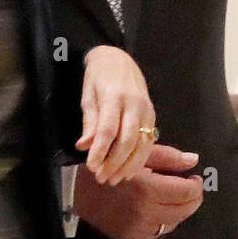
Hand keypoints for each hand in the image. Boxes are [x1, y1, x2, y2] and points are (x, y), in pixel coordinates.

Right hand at [73, 142, 203, 238]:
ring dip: (178, 210)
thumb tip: (194, 160)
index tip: (194, 178)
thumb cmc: (110, 165)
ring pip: (173, 223)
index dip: (195, 185)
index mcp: (148, 189)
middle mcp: (146, 212)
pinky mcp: (132, 237)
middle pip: (185, 210)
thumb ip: (169, 158)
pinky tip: (155, 208)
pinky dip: (162, 220)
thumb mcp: (139, 155)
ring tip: (170, 197)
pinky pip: (157, 231)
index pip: (187, 193)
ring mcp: (139, 228)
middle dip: (192, 199)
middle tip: (188, 187)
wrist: (78, 188)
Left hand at [76, 45, 156, 185]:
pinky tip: (129, 171)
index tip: (92, 167)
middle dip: (115, 162)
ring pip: (142, 143)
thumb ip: (89, 122)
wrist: (119, 59)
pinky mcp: (153, 115)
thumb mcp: (88, 96)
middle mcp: (134, 103)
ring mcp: (147, 110)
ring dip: (128, 165)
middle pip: (127, 139)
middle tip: (102, 178)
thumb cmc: (98, 77)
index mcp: (114, 96)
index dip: (100, 150)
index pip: (108, 129)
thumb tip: (84, 146)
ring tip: (114, 179)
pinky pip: (149, 141)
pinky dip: (140, 159)